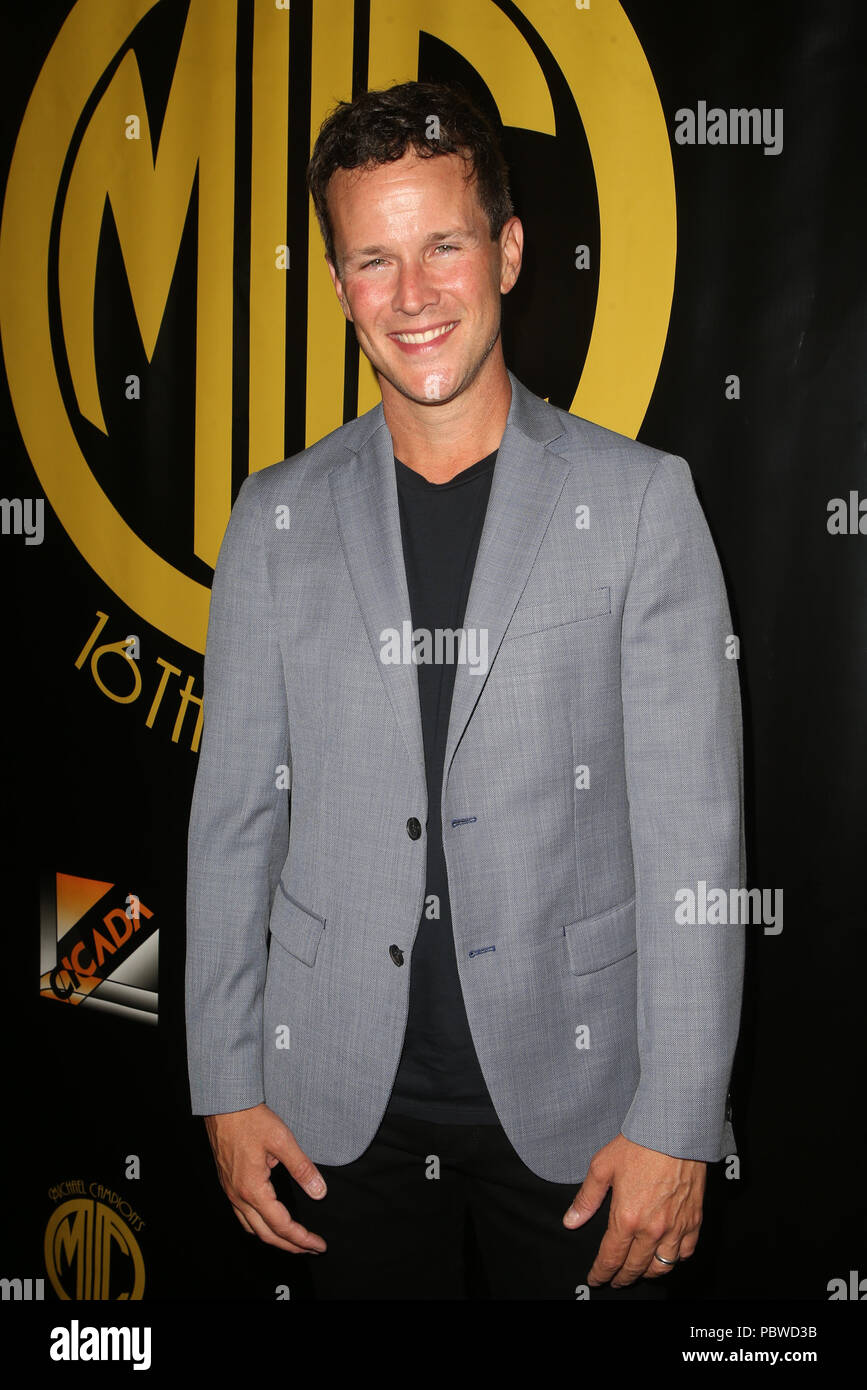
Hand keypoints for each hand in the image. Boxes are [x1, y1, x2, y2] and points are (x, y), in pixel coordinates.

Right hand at [204, 1102, 327, 1253]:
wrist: (223, 1105)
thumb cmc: (250, 1119)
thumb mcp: (282, 1140)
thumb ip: (302, 1168)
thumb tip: (319, 1192)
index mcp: (253, 1189)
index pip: (281, 1225)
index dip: (302, 1238)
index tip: (318, 1245)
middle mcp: (239, 1196)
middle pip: (266, 1234)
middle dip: (291, 1245)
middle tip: (311, 1249)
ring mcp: (231, 1192)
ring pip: (252, 1228)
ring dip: (274, 1238)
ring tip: (293, 1240)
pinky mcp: (228, 1184)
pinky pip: (243, 1216)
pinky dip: (259, 1227)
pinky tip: (269, 1221)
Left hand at [562, 1132, 704, 1285]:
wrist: (674, 1131)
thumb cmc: (639, 1144)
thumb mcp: (602, 1167)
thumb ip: (586, 1199)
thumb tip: (571, 1221)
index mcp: (626, 1218)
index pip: (610, 1258)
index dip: (600, 1273)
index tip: (595, 1278)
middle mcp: (651, 1229)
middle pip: (634, 1267)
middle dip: (621, 1278)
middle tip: (614, 1280)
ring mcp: (675, 1227)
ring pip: (661, 1267)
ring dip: (647, 1274)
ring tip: (638, 1272)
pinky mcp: (693, 1220)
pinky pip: (686, 1252)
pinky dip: (674, 1260)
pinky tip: (666, 1256)